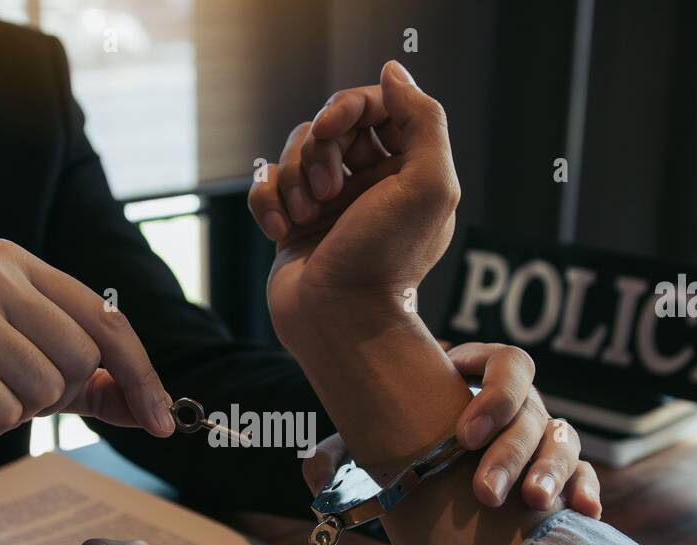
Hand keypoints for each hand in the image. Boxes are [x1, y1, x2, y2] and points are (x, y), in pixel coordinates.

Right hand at [0, 238, 174, 474]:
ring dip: (12, 412)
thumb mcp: (28, 377)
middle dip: (52, 396)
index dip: (141, 376)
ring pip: (45, 389)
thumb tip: (155, 407)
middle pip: (82, 359)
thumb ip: (92, 386)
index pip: (107, 320)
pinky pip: (2, 412)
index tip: (165, 423)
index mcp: (14, 263)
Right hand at [247, 60, 459, 347]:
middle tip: (328, 190)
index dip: (350, 105)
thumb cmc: (387, 259)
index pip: (376, 106)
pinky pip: (266, 185)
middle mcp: (368, 182)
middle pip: (330, 124)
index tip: (335, 126)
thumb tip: (392, 72)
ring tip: (309, 218)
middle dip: (319, 148)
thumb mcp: (430, 185)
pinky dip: (268, 203)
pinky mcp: (292, 222)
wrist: (339, 320)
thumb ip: (424, 120)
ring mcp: (328, 203)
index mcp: (406, 169)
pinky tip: (283, 232)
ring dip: (294, 179)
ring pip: (294, 151)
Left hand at [301, 343, 601, 517]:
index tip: (465, 433)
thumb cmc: (399, 454)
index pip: (509, 365)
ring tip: (531, 504)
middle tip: (486, 492)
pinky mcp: (559, 477)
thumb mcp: (368, 449)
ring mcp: (542, 440)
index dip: (494, 394)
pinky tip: (581, 513)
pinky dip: (585, 491)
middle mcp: (518, 406)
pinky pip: (584, 477)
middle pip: (534, 413)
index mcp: (478, 380)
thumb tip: (315, 469)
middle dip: (512, 452)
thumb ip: (343, 454)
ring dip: (551, 472)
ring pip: (564, 442)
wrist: (424, 485)